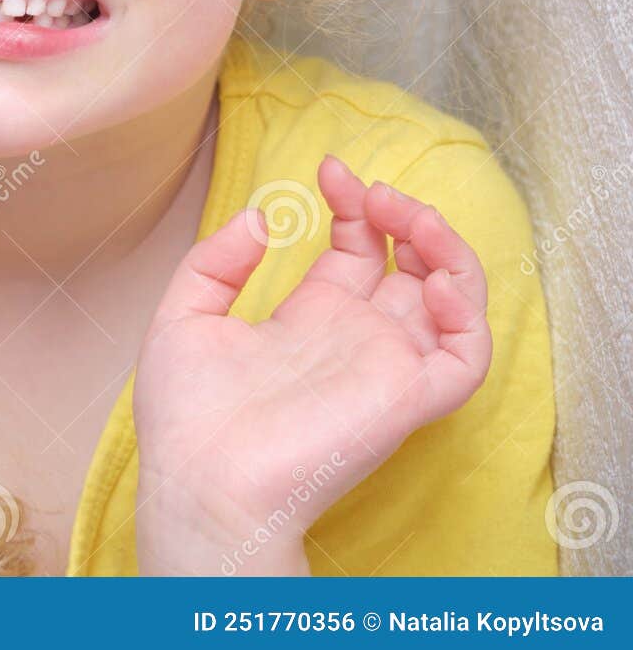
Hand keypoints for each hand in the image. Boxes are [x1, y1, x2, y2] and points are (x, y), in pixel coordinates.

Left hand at [132, 154, 492, 572]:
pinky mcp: (407, 399)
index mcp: (309, 320)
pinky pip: (465, 356)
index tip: (328, 168)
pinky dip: (465, 313)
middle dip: (402, 213)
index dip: (353, 205)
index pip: (357, 249)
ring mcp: (385, 367)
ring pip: (452, 298)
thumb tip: (261, 216)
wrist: (199, 481)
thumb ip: (217, 261)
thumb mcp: (183, 316)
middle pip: (411, 264)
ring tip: (407, 214)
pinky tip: (431, 278)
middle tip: (370, 188)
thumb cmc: (186, 416)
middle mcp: (355, 339)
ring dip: (445, 247)